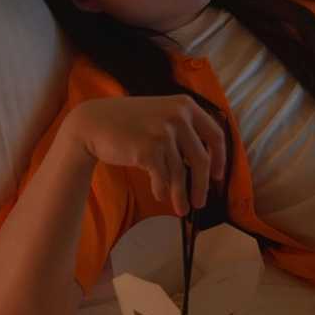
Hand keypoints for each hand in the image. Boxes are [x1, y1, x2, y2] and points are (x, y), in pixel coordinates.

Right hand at [66, 95, 225, 215]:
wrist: (93, 123)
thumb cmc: (128, 122)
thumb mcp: (161, 113)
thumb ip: (183, 128)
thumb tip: (207, 163)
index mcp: (185, 105)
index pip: (215, 134)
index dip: (220, 158)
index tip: (218, 176)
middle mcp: (178, 116)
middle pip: (201, 159)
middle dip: (202, 185)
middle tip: (201, 202)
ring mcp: (164, 132)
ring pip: (181, 173)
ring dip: (181, 195)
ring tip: (182, 209)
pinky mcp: (149, 149)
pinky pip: (163, 178)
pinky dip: (163, 190)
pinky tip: (160, 196)